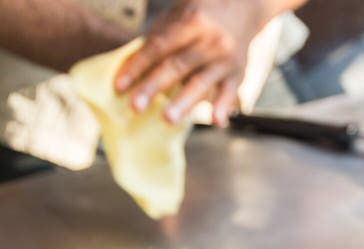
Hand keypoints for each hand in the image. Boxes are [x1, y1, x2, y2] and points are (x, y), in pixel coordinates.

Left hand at [114, 0, 271, 125]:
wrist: (243, 8)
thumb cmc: (202, 16)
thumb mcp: (179, 16)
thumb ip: (160, 39)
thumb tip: (132, 69)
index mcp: (192, 21)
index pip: (159, 46)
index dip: (138, 66)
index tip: (119, 86)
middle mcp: (211, 39)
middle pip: (177, 66)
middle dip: (154, 87)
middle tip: (135, 107)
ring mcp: (226, 58)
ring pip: (202, 82)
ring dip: (184, 102)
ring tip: (167, 119)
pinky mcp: (238, 73)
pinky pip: (230, 92)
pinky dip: (223, 106)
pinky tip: (216, 120)